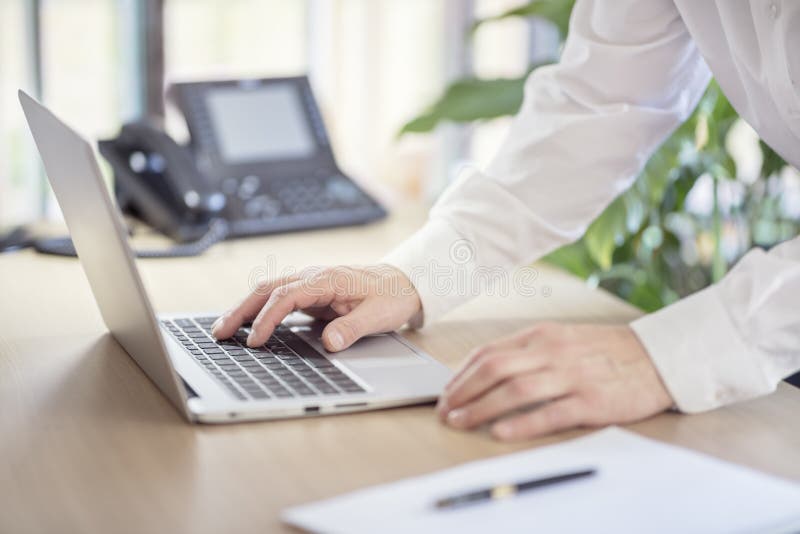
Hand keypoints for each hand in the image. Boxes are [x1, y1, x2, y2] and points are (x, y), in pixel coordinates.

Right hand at [211, 265, 420, 350]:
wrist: (404, 281)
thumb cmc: (392, 296)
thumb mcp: (379, 316)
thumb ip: (352, 328)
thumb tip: (329, 343)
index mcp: (326, 279)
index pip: (285, 297)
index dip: (267, 319)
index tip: (256, 341)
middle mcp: (312, 277)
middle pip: (266, 289)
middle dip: (240, 310)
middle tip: (219, 333)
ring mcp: (309, 283)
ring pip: (268, 291)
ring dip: (244, 308)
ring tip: (223, 330)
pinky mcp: (310, 293)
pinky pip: (278, 298)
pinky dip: (258, 309)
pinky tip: (247, 325)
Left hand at [437, 322, 672, 440]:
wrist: (658, 356)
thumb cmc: (604, 351)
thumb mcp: (562, 339)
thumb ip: (527, 352)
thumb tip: (485, 370)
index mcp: (541, 336)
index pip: (489, 352)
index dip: (461, 374)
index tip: (446, 393)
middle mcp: (552, 352)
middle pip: (494, 369)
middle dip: (462, 391)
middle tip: (445, 411)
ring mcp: (572, 376)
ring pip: (515, 390)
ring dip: (481, 407)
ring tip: (461, 422)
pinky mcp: (592, 401)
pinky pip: (550, 413)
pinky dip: (522, 424)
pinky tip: (501, 432)